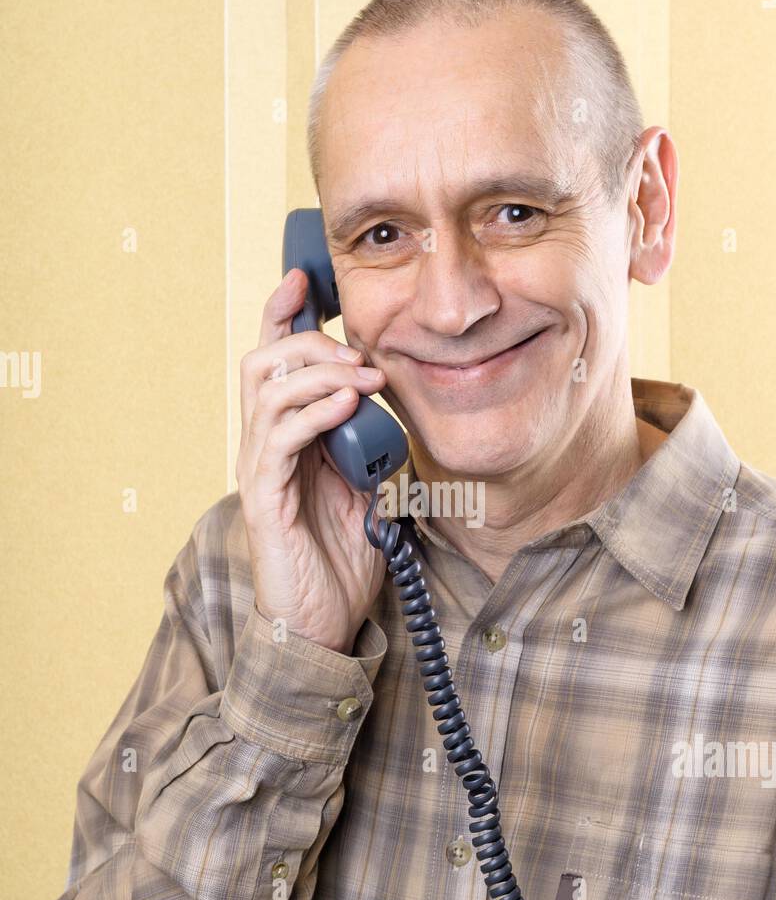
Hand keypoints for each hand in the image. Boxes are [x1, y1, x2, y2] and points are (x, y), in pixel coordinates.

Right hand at [236, 267, 389, 653]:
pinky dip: (313, 412)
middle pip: (264, 359)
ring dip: (318, 371)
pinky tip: (348, 405)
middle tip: (361, 353)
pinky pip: (278, 438)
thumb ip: (373, 444)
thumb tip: (391, 404)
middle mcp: (265, 443)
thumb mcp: (371, 487)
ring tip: (363, 378)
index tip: (305, 278)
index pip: (274, 359)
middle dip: (309, 339)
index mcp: (288, 435)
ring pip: (266, 387)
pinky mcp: (263, 496)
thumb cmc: (342, 558)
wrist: (324, 621)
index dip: (283, 313)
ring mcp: (260, 468)